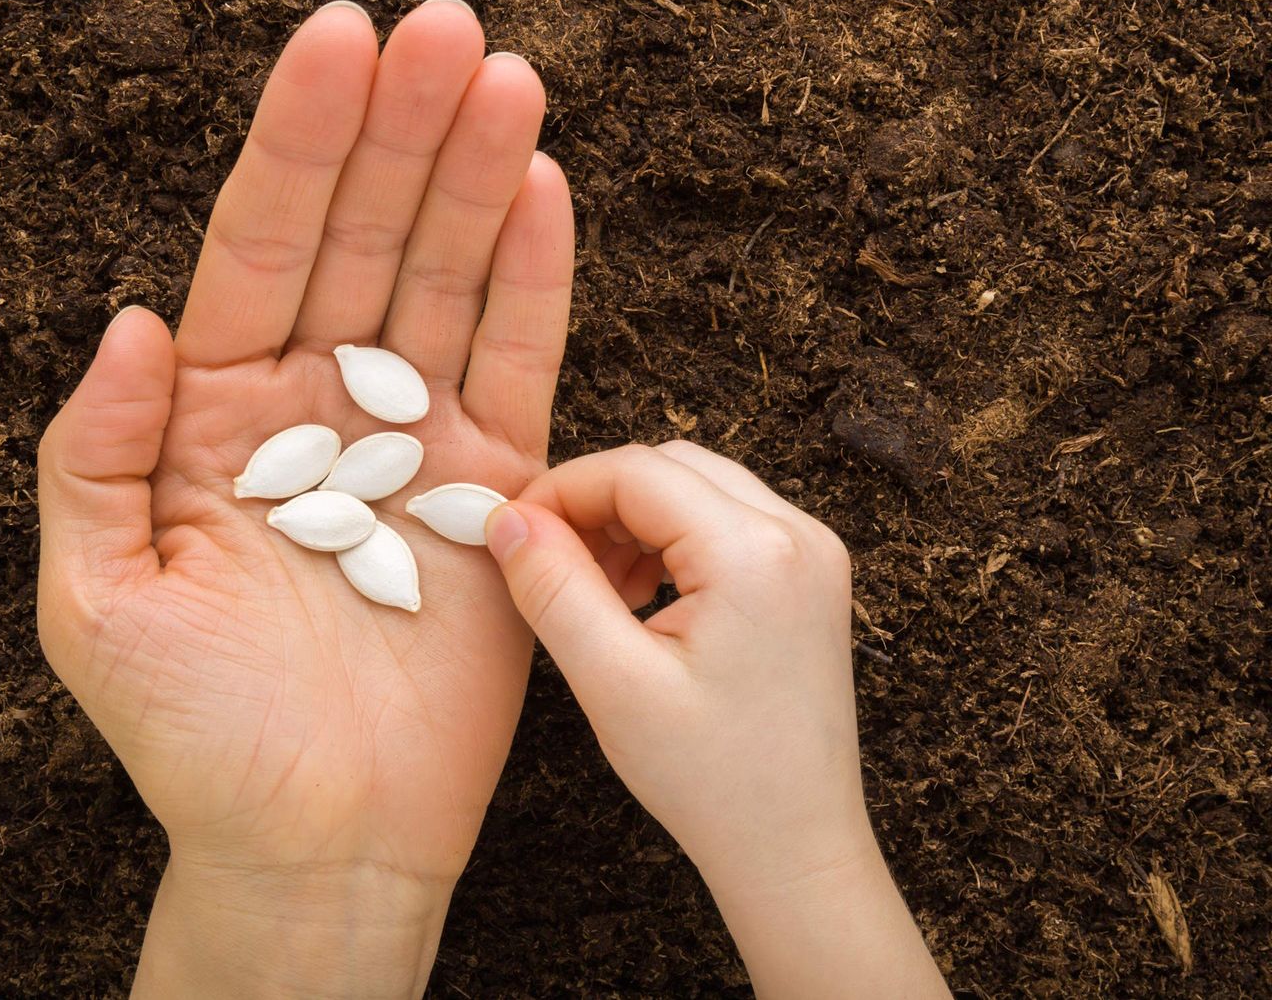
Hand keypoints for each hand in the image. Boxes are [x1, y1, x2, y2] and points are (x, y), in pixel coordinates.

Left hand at [36, 0, 573, 996]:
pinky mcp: (498, 486)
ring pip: (449, 277)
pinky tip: (544, 187)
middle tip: (440, 23)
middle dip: (401, 127)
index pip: (262, 242)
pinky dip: (536, 278)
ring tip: (504, 74)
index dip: (299, 139)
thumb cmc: (191, 730)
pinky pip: (522, 363)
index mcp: (219, 408)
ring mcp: (416, 437)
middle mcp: (321, 399)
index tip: (335, 36)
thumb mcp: (96, 598)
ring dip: (476, 175)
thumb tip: (131, 319)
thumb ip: (95, 453)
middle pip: (365, 235)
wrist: (313, 837)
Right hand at [483, 442, 948, 998]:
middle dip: (596, 500)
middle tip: (545, 558)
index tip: (510, 531)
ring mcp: (811, 553)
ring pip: (696, 487)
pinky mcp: (808, 576)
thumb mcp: (613, 684)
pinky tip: (637, 595)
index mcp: (755, 552)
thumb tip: (506, 518)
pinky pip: (726, 520)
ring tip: (591, 586)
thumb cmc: (715, 782)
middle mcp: (797, 535)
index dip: (560, 491)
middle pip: (669, 467)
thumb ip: (553, 588)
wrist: (798, 849)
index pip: (635, 471)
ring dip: (631, 518)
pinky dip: (670, 538)